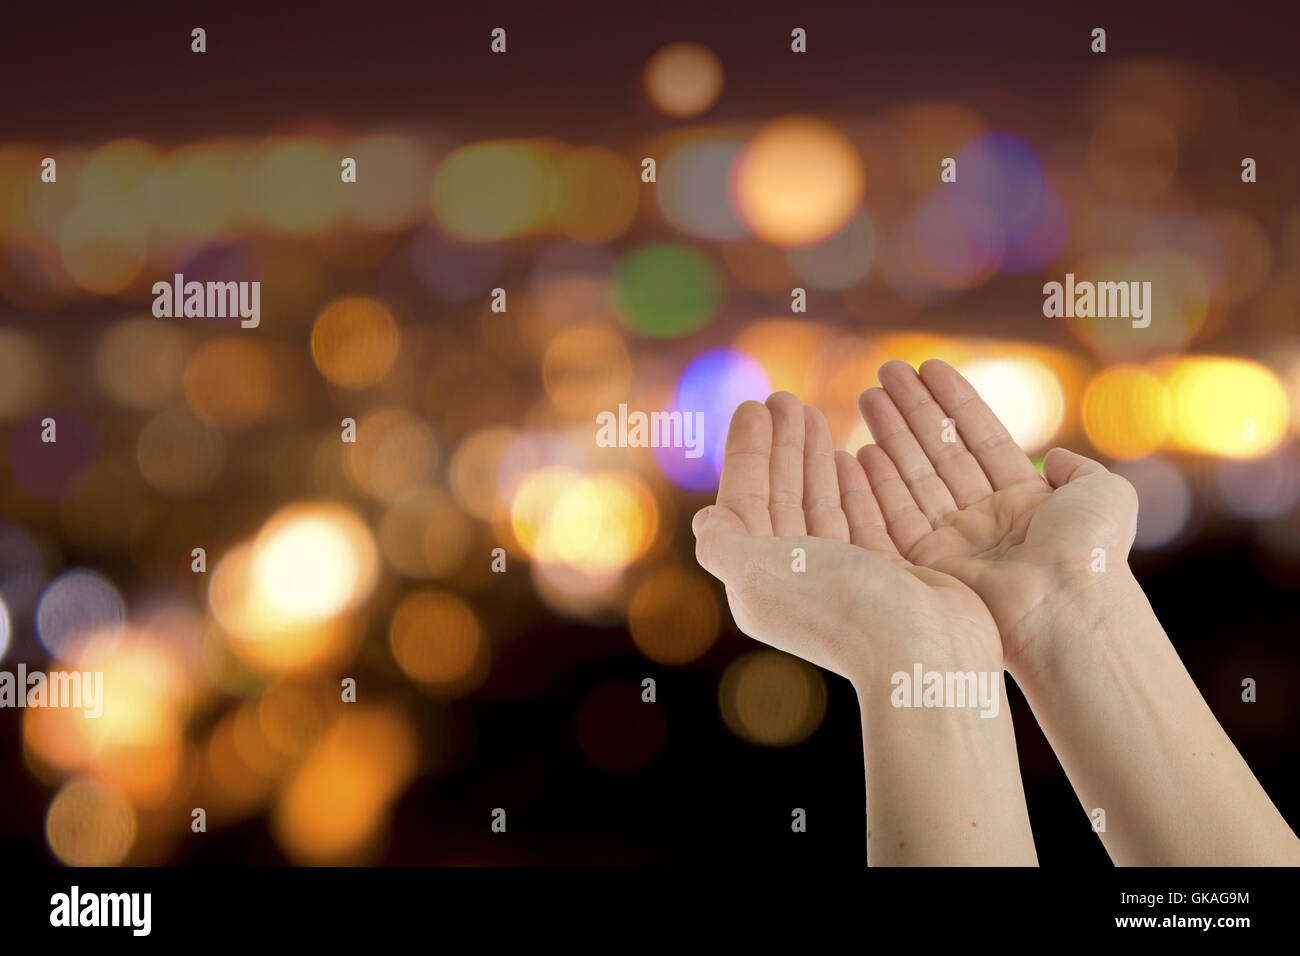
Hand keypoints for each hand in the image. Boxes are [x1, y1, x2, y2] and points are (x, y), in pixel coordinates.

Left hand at [693, 391, 1002, 687]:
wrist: (926, 657)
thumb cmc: (843, 606)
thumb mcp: (762, 572)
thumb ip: (725, 543)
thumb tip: (705, 519)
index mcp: (758, 580)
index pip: (744, 503)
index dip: (746, 453)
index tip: (755, 404)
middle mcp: (795, 581)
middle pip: (780, 499)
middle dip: (780, 448)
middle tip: (787, 398)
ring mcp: (842, 579)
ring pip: (818, 504)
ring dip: (813, 458)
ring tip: (813, 412)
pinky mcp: (886, 576)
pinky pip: (859, 518)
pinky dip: (851, 485)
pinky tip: (851, 453)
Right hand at [856, 359, 1139, 677]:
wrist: (1067, 607)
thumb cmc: (1090, 551)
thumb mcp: (1104, 494)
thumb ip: (1080, 468)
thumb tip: (1057, 457)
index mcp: (1025, 500)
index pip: (980, 438)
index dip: (954, 402)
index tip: (928, 366)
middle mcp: (987, 520)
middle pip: (941, 452)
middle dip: (912, 410)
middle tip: (885, 371)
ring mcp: (957, 543)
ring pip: (915, 477)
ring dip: (890, 435)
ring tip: (869, 395)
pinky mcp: (930, 567)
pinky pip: (896, 518)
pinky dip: (877, 486)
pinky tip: (859, 451)